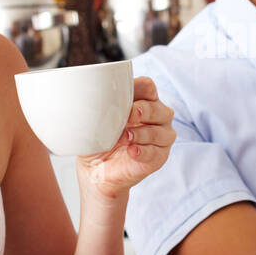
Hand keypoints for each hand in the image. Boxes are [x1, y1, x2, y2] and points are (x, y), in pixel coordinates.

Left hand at [78, 76, 175, 199]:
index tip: (122, 96)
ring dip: (142, 134)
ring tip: (125, 138)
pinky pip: (156, 152)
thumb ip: (102, 104)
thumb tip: (94, 94)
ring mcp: (161, 137)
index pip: (147, 86)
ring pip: (160, 132)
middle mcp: (157, 116)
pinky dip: (143, 151)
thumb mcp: (96, 118)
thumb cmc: (98, 138)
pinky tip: (131, 151)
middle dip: (143, 111)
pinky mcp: (159, 157)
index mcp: (143, 100)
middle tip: (127, 118)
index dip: (137, 88)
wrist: (94, 168)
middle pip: (158, 108)